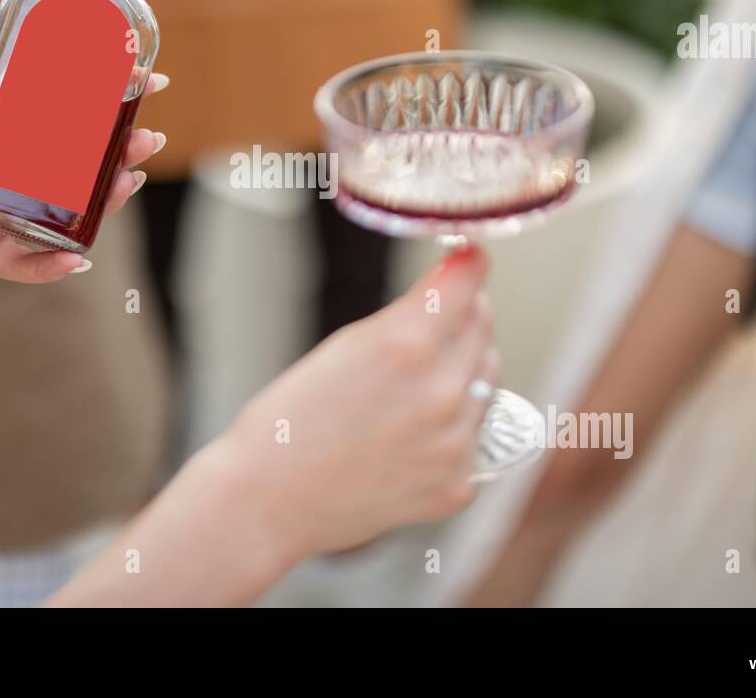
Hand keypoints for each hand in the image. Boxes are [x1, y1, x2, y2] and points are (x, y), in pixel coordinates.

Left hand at [0, 21, 167, 281]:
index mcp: (2, 141)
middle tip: (147, 139)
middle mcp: (10, 181)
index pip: (66, 123)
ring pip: (65, 215)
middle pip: (79, 171)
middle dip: (119, 155)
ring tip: (127, 182)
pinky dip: (51, 266)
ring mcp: (0, 217)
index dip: (109, 107)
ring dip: (102, 204)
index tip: (146, 83)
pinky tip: (78, 258)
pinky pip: (24, 264)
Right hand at [212, 246, 498, 559]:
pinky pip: (475, 433)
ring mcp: (454, 445)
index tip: (470, 255)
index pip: (470, 280)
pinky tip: (407, 435)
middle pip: (483, 325)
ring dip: (461, 370)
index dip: (469, 261)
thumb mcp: (345, 344)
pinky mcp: (458, 484)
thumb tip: (460, 283)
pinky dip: (453, 427)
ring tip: (408, 388)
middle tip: (426, 325)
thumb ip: (409, 315)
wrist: (268, 501)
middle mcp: (442, 393)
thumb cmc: (292, 418)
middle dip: (461, 315)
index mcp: (407, 345)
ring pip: (486, 378)